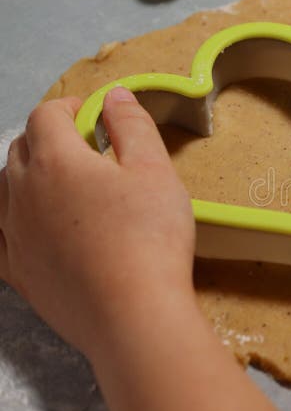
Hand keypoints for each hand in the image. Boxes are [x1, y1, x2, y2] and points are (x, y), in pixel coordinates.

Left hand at [0, 87, 194, 358]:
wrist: (132, 314)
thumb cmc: (150, 237)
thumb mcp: (155, 170)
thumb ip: (132, 125)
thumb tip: (113, 95)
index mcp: (55, 160)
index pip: (47, 115)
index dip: (70, 107)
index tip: (92, 114)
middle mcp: (21, 192)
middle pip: (21, 148)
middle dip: (48, 137)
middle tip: (85, 147)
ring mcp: (12, 234)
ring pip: (6, 188)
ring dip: (30, 175)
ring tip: (64, 184)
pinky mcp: (17, 271)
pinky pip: (0, 234)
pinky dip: (14, 219)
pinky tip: (34, 226)